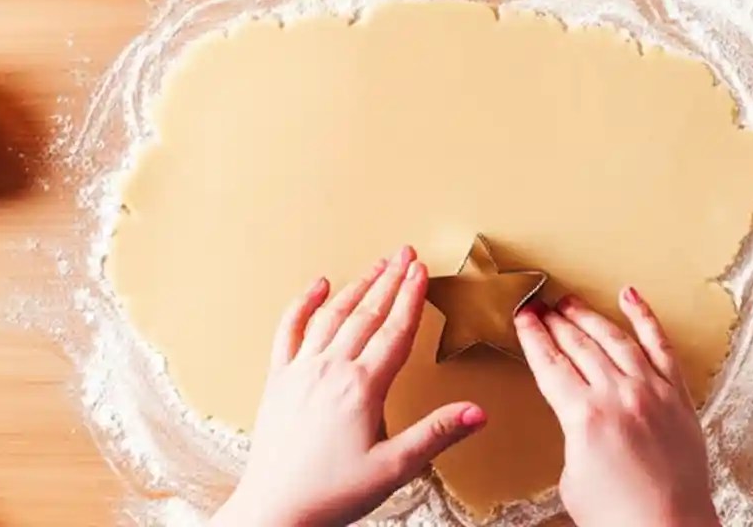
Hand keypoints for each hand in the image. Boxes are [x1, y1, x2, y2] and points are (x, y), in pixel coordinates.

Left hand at [212, 247, 486, 526]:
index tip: (422, 270)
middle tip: (405, 252)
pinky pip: (289, 331)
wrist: (275, 510)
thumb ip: (436, 435)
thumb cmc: (331, 494)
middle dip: (389, 280)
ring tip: (376, 264)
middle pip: (367, 314)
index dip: (412, 297)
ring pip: (333, 315)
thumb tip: (477, 412)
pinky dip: (302, 304)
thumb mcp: (393, 469)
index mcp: (362, 388)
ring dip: (357, 285)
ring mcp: (301, 371)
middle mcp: (330, 370)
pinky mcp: (279, 381)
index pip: (395, 331)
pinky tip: (315, 286)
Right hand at [514, 288, 719, 526]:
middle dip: (555, 322)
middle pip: (578, 344)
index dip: (533, 337)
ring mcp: (651, 391)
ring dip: (589, 316)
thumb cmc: (620, 518)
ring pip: (614, 338)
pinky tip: (630, 297)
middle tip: (541, 306)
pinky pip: (660, 345)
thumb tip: (580, 412)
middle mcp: (618, 395)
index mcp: (584, 416)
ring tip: (571, 302)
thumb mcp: (572, 475)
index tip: (524, 318)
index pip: (550, 363)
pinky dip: (645, 317)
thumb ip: (574, 432)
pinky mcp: (677, 396)